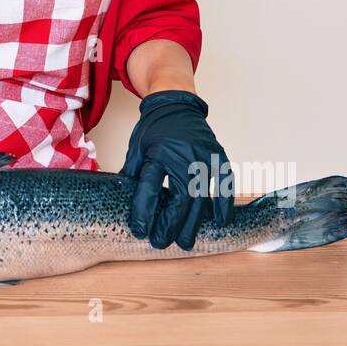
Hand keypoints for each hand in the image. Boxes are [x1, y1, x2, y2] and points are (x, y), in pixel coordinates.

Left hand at [120, 90, 233, 249]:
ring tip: (186, 243)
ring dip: (193, 223)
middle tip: (161, 243)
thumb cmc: (153, 127)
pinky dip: (225, 201)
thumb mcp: (136, 147)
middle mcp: (181, 157)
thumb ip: (131, 172)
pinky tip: (220, 220)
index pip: (150, 189)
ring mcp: (201, 156)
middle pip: (177, 200)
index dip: (144, 213)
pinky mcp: (216, 154)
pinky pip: (224, 181)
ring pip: (200, 197)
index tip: (140, 230)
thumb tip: (121, 197)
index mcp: (157, 154)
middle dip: (169, 225)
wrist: (175, 103)